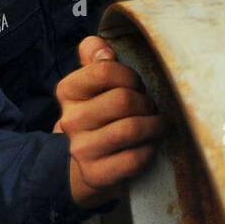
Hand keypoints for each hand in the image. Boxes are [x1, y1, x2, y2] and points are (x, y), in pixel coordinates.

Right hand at [54, 36, 163, 208]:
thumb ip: (96, 56)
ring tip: (156, 125)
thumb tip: (104, 49)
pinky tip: (149, 147)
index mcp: (68, 91)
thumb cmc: (101, 114)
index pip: (104, 70)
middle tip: (150, 108)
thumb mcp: (93, 83)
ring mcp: (81, 150)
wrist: (86, 164)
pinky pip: (134, 158)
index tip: (136, 84)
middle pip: (123, 99)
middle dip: (146, 102)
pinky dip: (149, 151)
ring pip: (131, 128)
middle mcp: (70, 120)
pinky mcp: (96, 174)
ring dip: (153, 125)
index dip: (129, 75)